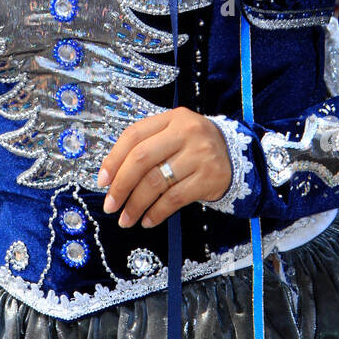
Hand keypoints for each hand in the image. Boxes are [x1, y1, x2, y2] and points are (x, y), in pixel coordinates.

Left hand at [97, 107, 231, 228]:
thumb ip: (146, 146)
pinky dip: (156, 213)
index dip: (114, 159)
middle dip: (121, 186)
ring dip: (136, 205)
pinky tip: (147, 220)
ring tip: (126, 218)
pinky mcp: (209, 178)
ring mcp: (199, 155)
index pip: (134, 135)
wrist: (236, 155)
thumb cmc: (193, 146)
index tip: (102, 181)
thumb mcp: (173, 134)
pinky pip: (174, 199)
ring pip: (156, 182)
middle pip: (142, 159)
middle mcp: (186, 132)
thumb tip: (111, 175)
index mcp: (172, 118)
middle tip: (110, 205)